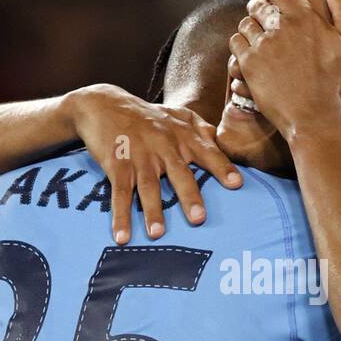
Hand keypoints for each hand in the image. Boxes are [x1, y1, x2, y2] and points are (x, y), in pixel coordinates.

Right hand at [67, 84, 240, 242]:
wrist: (104, 104)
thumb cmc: (147, 116)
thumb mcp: (177, 115)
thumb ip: (201, 129)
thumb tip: (223, 141)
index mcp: (182, 137)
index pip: (206, 152)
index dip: (221, 167)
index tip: (236, 183)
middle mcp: (163, 146)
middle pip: (178, 173)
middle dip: (189, 195)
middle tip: (198, 218)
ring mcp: (139, 156)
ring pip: (148, 186)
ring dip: (152, 211)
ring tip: (157, 234)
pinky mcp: (116, 164)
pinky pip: (119, 193)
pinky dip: (120, 216)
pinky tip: (121, 236)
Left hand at [228, 0, 340, 136]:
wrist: (316, 119)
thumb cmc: (337, 85)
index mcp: (304, 16)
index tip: (273, 1)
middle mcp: (280, 26)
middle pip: (257, 6)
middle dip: (258, 10)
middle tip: (263, 22)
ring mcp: (262, 45)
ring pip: (244, 24)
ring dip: (249, 29)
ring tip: (257, 41)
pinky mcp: (249, 65)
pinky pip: (235, 44)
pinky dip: (239, 47)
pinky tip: (248, 56)